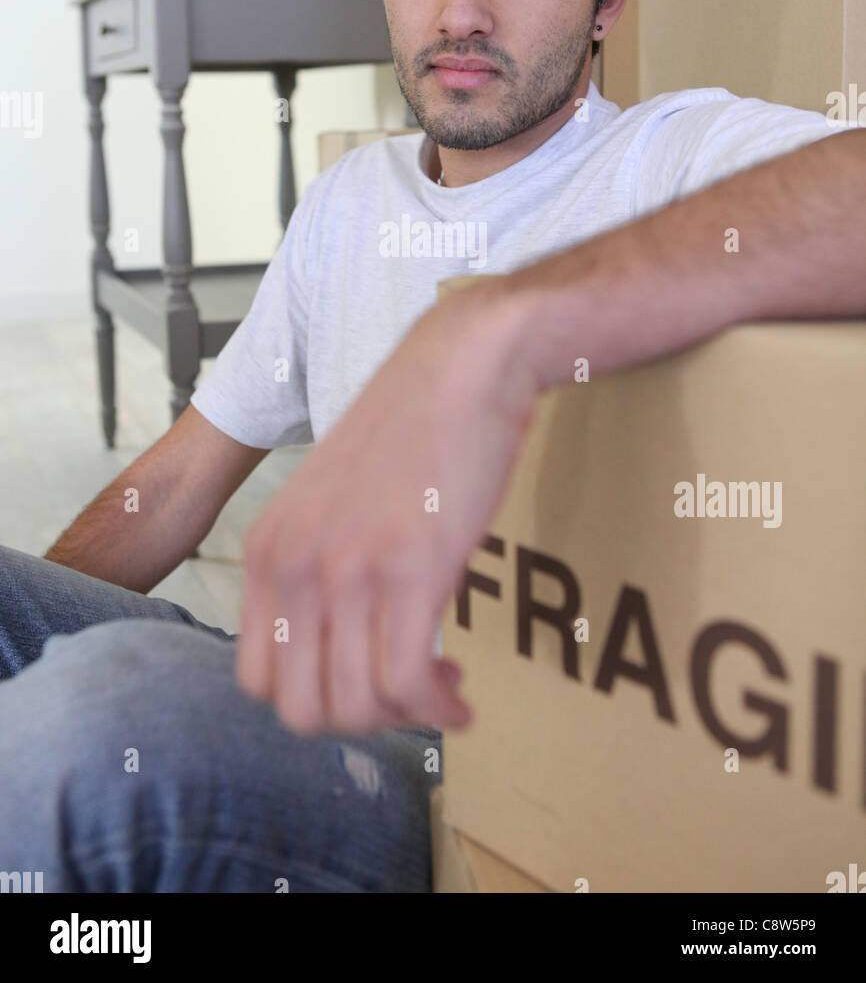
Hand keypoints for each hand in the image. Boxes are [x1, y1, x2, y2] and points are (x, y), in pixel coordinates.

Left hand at [235, 284, 536, 734]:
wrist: (461, 366)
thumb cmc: (411, 430)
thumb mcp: (332, 501)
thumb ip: (319, 565)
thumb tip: (339, 645)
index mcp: (269, 550)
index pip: (257, 681)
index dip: (316, 701)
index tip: (362, 685)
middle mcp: (294, 565)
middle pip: (303, 710)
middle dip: (361, 721)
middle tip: (406, 694)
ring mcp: (348, 570)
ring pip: (357, 707)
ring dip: (405, 719)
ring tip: (443, 693)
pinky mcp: (409, 570)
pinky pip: (407, 684)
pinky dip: (438, 709)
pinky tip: (460, 695)